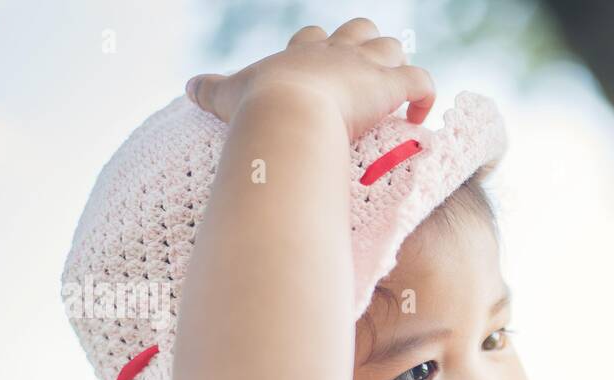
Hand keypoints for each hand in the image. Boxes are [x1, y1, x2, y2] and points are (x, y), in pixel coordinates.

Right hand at [184, 18, 434, 136]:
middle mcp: (335, 52)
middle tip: (363, 80)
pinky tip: (420, 114)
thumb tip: (188, 87)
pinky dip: (426, 95)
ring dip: (396, 67)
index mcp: (301, 54)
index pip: (315, 38)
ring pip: (392, 47)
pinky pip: (421, 80)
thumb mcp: (228, 96)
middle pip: (359, 31)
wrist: (286, 114)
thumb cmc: (257, 108)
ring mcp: (364, 66)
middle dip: (364, 48)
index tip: (321, 71)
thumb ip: (209, 91)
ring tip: (393, 98)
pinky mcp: (389, 85)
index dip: (321, 50)